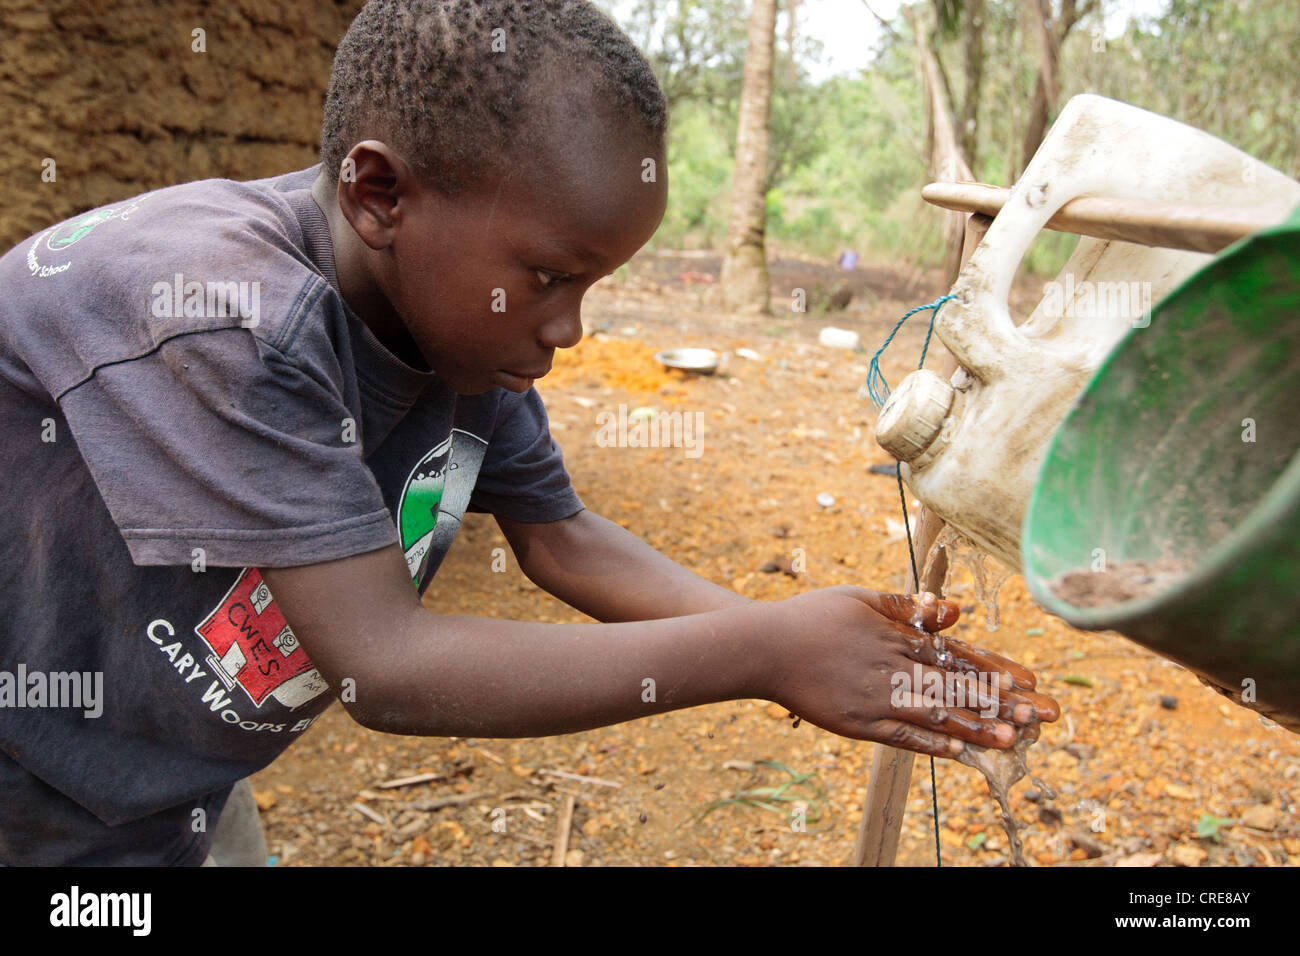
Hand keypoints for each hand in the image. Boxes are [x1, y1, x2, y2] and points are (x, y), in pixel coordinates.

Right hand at [762, 586, 1059, 756]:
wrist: (765, 646)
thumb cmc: (811, 617)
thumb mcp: (860, 599)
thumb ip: (907, 607)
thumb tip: (953, 610)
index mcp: (898, 636)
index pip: (958, 655)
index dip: (995, 669)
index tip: (1029, 681)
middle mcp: (894, 667)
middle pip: (958, 687)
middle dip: (1003, 702)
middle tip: (1043, 715)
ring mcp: (876, 697)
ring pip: (936, 714)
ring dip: (977, 727)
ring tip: (1014, 740)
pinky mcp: (857, 722)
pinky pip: (900, 736)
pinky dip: (930, 744)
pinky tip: (958, 751)